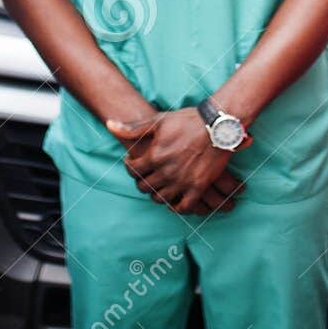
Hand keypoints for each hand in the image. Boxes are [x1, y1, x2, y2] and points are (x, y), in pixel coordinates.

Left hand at [106, 112, 239, 214]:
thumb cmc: (188, 120)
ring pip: (161, 199)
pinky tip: (176, 201)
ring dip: (157, 195)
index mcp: (154, 155)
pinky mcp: (198, 187)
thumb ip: (133, 127)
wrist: (218, 126)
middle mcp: (166, 171)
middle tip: (147, 177)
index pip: (133, 171)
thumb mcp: (159, 120)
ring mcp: (182, 181)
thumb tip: (109, 124)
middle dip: (143, 182)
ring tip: (160, 187)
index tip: (135, 165)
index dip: (131, 168)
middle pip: (144, 187)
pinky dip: (177, 207)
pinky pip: (183, 207)